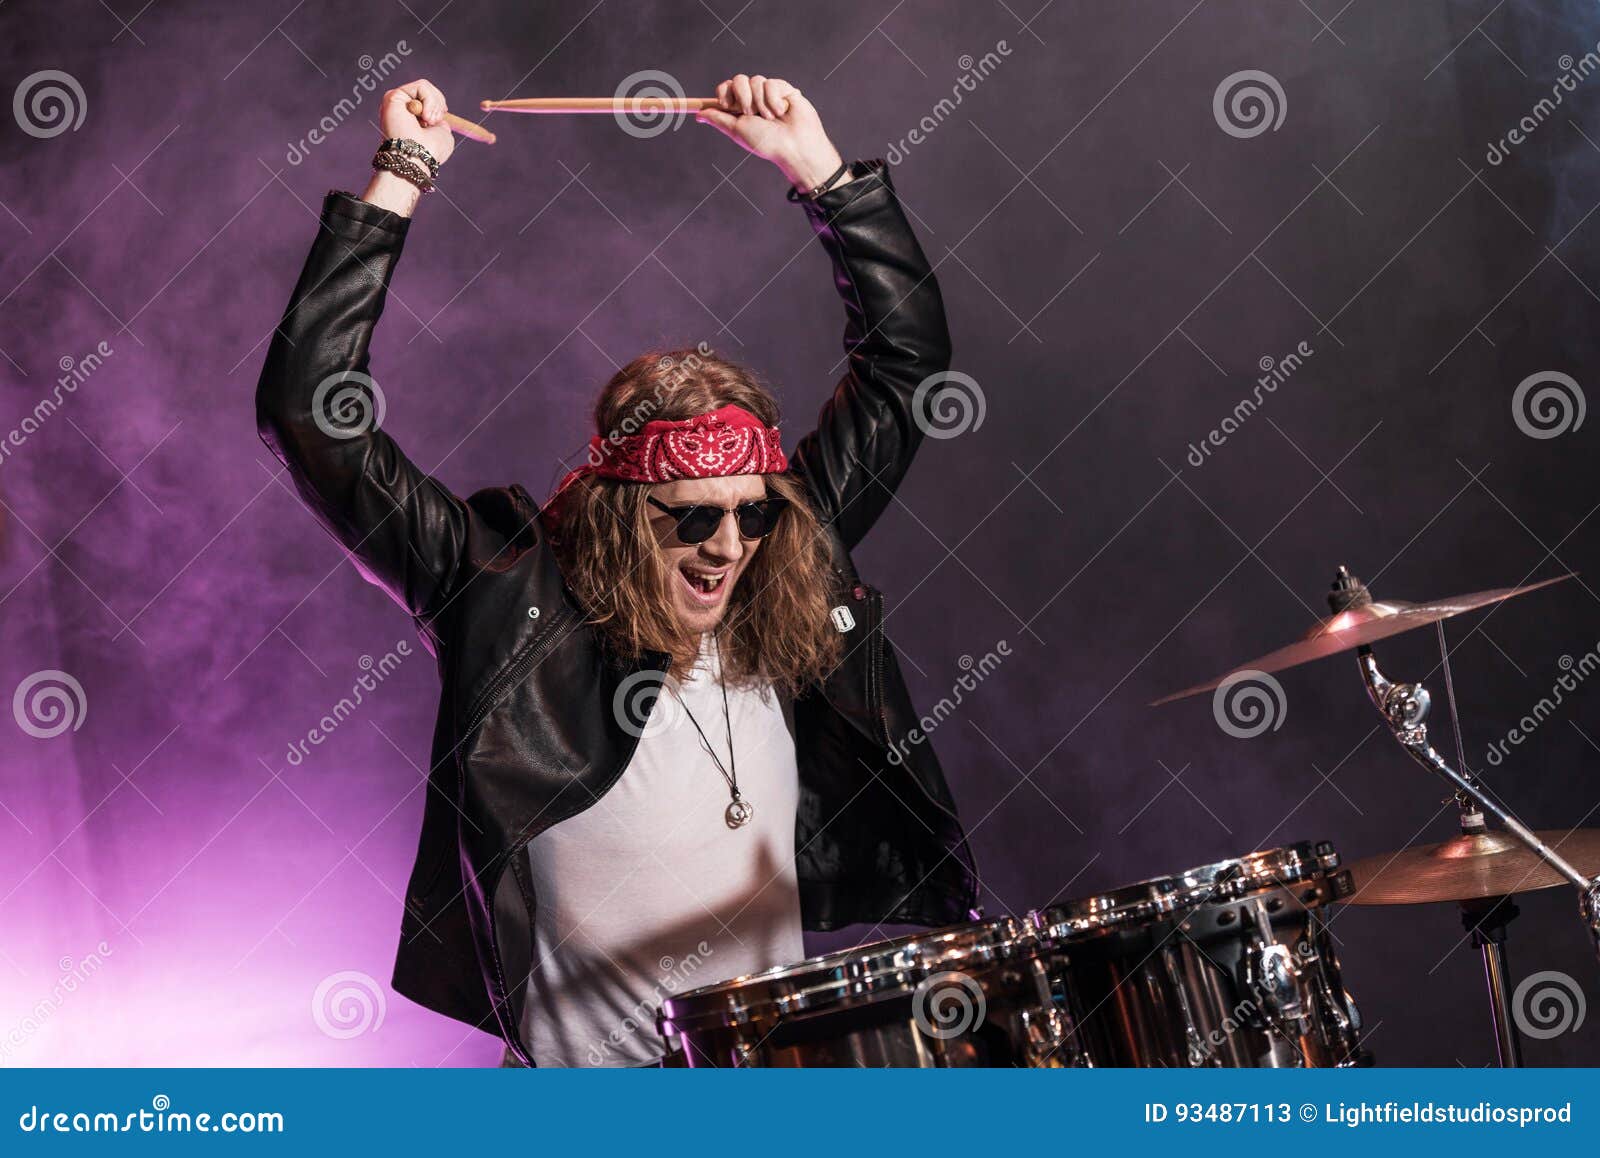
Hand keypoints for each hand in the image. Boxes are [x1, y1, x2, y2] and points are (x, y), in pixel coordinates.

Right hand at [379, 79, 454, 166]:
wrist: (418, 157)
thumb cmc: (430, 152)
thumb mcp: (443, 134)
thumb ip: (440, 121)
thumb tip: (437, 111)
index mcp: (411, 118)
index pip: (428, 99)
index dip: (439, 106)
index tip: (438, 121)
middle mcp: (401, 109)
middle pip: (427, 91)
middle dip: (438, 105)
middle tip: (433, 122)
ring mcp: (396, 102)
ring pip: (424, 87)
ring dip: (434, 104)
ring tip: (429, 121)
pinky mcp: (393, 96)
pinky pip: (421, 86)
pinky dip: (429, 100)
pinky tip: (424, 116)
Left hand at [696, 74, 846, 192]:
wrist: (794, 146)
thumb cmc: (766, 142)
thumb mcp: (737, 130)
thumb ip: (718, 119)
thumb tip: (698, 114)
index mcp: (740, 109)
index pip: (726, 88)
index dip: (724, 92)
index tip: (726, 104)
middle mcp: (754, 99)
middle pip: (739, 80)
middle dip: (743, 96)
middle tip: (751, 113)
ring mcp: (769, 94)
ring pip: (756, 80)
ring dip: (760, 102)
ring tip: (771, 118)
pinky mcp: (785, 90)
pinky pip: (772, 83)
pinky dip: (774, 99)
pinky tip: (782, 111)